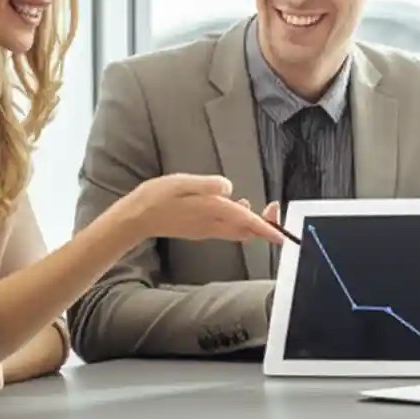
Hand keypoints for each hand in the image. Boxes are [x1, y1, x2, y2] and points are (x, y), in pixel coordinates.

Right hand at [121, 173, 284, 244]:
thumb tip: (229, 188)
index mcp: (210, 211)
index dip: (266, 227)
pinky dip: (237, 221)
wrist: (137, 218)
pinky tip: (233, 207)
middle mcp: (212, 225)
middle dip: (264, 224)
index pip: (245, 221)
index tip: (282, 236)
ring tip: (252, 205)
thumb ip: (208, 185)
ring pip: (238, 232)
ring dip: (251, 222)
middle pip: (246, 230)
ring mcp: (206, 231)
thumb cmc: (158, 196)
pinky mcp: (201, 231)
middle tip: (274, 209)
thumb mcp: (182, 182)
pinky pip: (227, 230)